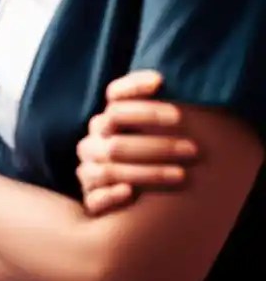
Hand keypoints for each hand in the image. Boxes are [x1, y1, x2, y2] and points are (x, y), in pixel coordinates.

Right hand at [76, 70, 198, 215]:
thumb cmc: (142, 161)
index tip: (160, 82)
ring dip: (147, 171)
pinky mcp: (90, 198)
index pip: (114, 95)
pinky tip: (130, 193)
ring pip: (110, 166)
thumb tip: (170, 83)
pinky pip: (95, 196)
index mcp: (106, 121)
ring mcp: (88, 169)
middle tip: (192, 148)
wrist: (115, 198)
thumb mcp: (146, 135)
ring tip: (181, 175)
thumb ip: (159, 115)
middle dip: (154, 136)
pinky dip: (110, 194)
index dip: (133, 86)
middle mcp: (93, 141)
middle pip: (114, 130)